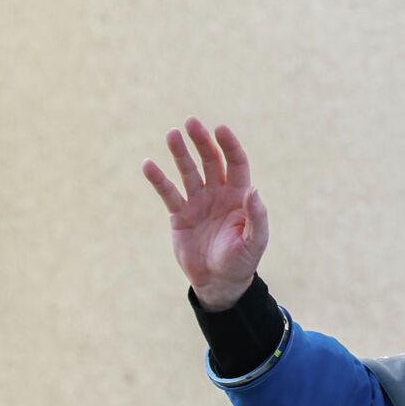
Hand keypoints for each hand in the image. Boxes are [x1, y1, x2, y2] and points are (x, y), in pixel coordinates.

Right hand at [143, 119, 268, 310]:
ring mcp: (198, 202)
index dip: (229, 146)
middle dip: (202, 142)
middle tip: (191, 122)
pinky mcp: (180, 214)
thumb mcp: (254, 241)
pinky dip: (159, 179)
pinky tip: (148, 165)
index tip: (220, 129)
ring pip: (188, 171)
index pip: (236, 164)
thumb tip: (254, 189)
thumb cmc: (242, 262)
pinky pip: (168, 193)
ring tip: (172, 134)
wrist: (219, 282)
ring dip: (180, 153)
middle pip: (211, 161)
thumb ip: (256, 216)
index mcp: (240, 197)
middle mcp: (219, 194)